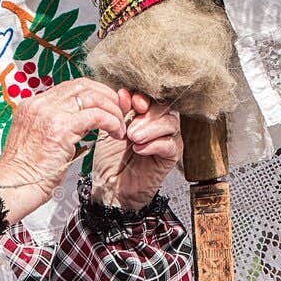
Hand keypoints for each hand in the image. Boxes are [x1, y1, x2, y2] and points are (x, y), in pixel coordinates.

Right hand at [0, 77, 126, 224]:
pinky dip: (111, 121)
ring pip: (92, 96)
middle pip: (82, 85)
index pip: (69, 88)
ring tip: (119, 125)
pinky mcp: (60, 128)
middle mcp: (39, 104)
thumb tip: (79, 128)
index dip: (92, 94)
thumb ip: (54, 128)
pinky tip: (116, 132)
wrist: (11, 189)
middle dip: (106, 96)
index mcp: (32, 106)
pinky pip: (95, 115)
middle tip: (119, 112)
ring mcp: (48, 113)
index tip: (105, 107)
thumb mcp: (37, 144)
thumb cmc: (24, 176)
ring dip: (111, 109)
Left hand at [90, 89, 181, 210]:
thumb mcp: (110, 131)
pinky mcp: (171, 156)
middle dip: (147, 114)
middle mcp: (157, 125)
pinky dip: (155, 144)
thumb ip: (117, 111)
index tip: (131, 102)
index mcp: (143, 115)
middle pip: (163, 108)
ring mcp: (167, 139)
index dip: (143, 97)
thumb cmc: (110, 161)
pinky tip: (139, 149)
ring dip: (151, 128)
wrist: (110, 188)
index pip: (150, 97)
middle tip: (130, 128)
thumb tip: (124, 92)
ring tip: (133, 138)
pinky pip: (171, 144)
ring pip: (170, 123)